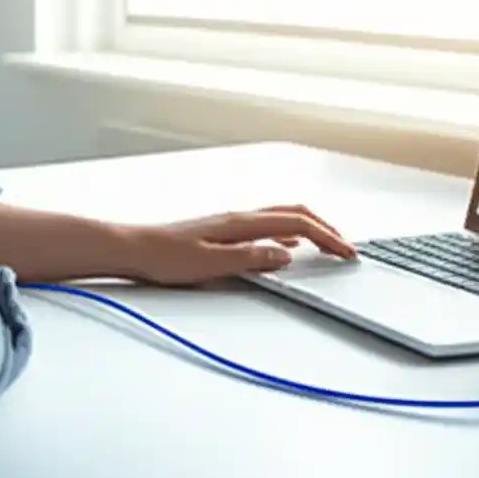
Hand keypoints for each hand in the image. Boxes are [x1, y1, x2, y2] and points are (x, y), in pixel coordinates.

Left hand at [130, 205, 357, 285]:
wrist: (132, 247)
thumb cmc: (163, 256)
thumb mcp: (210, 264)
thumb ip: (249, 258)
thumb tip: (284, 255)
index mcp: (241, 223)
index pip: (296, 225)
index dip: (326, 238)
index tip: (346, 253)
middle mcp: (239, 217)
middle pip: (295, 214)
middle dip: (326, 228)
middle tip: (345, 248)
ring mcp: (232, 222)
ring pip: (282, 218)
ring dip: (310, 229)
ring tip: (327, 244)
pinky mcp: (223, 231)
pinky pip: (267, 227)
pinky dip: (289, 234)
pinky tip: (287, 249)